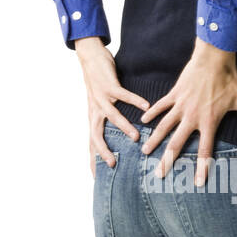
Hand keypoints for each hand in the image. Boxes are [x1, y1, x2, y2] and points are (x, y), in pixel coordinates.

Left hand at [76, 37, 149, 176]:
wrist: (89, 57)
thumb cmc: (98, 83)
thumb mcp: (101, 105)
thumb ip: (108, 120)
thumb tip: (121, 135)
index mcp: (93, 117)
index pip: (90, 143)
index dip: (92, 160)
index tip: (96, 178)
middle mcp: (95, 110)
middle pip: (95, 135)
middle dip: (102, 150)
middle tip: (113, 164)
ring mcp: (101, 98)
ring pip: (111, 116)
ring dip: (123, 127)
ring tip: (136, 137)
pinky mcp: (109, 85)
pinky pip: (123, 95)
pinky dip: (135, 101)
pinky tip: (147, 107)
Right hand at [140, 38, 236, 183]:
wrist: (215, 57)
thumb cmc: (231, 80)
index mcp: (209, 122)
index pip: (205, 151)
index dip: (201, 168)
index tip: (196, 183)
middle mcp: (192, 117)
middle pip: (177, 143)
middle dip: (167, 160)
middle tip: (159, 174)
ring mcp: (181, 105)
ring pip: (163, 126)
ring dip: (154, 140)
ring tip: (144, 151)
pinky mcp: (175, 93)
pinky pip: (160, 105)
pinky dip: (151, 113)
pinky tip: (143, 121)